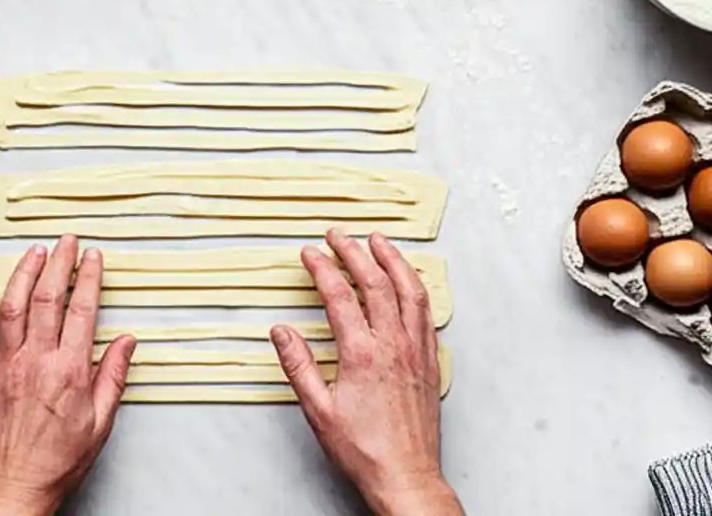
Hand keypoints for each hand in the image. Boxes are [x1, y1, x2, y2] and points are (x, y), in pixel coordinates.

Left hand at [0, 236, 135, 515]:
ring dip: (24, 273)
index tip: (94, 258)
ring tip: (35, 252)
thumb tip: (126, 342)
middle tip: (67, 242)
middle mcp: (36, 360)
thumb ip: (112, 376)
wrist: (15, 487)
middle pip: (48, 298)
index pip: (83, 310)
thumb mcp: (100, 422)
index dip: (89, 278)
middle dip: (59, 263)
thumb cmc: (59, 460)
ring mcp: (6, 364)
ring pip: (13, 305)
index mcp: (69, 370)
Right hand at [272, 230, 462, 515]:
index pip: (339, 296)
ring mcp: (416, 351)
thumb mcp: (318, 411)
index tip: (310, 254)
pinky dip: (415, 286)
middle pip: (375, 282)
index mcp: (362, 354)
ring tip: (379, 241)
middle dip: (354, 252)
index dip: (322, 269)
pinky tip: (409, 281)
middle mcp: (393, 345)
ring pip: (409, 290)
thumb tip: (281, 333)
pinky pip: (426, 311)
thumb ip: (298, 366)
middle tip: (339, 235)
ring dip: (392, 260)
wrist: (406, 475)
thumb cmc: (364, 450)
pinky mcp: (430, 361)